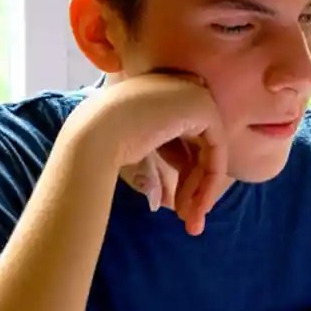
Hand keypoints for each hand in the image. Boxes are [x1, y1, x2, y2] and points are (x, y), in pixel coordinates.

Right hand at [64, 71, 228, 235]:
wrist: (93, 136)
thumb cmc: (103, 149)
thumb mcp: (136, 158)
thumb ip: (154, 169)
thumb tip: (163, 199)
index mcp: (156, 94)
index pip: (179, 138)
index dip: (181, 174)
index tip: (175, 205)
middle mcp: (175, 87)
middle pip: (196, 145)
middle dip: (194, 186)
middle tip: (190, 221)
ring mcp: (190, 91)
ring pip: (209, 150)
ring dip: (201, 190)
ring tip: (192, 223)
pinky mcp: (202, 105)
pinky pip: (217, 149)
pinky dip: (209, 181)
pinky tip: (198, 207)